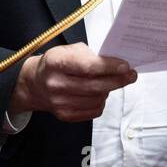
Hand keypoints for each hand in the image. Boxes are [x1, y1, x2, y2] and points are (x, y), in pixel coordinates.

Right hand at [11, 43, 136, 122]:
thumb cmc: (56, 63)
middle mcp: (55, 84)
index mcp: (55, 62)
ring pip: (97, 99)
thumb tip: (116, 65)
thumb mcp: (67, 50)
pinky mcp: (65, 115)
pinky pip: (93, 111)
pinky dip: (101, 101)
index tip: (125, 66)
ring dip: (109, 90)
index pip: (88, 67)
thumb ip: (89, 56)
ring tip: (111, 82)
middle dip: (118, 80)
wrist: (35, 84)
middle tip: (131, 75)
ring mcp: (59, 102)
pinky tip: (99, 93)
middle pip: (95, 86)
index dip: (109, 67)